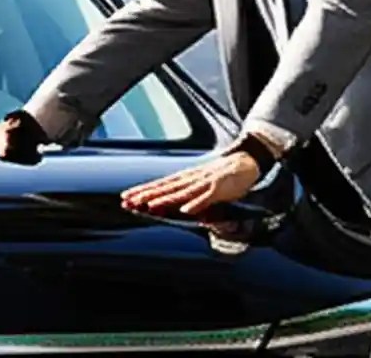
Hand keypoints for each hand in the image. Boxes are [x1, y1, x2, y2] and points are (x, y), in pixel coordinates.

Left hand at [120, 152, 260, 215]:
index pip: (160, 185)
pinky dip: (196, 204)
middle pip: (166, 188)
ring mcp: (204, 183)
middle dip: (146, 195)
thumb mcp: (200, 184)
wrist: (245, 161)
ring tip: (150, 206)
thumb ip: (186, 195)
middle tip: (128, 201)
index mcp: (185, 179)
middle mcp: (191, 179)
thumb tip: (170, 206)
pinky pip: (206, 197)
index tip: (126, 196)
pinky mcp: (219, 188)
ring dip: (166, 200)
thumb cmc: (221, 175)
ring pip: (182, 193)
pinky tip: (185, 210)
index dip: (143, 191)